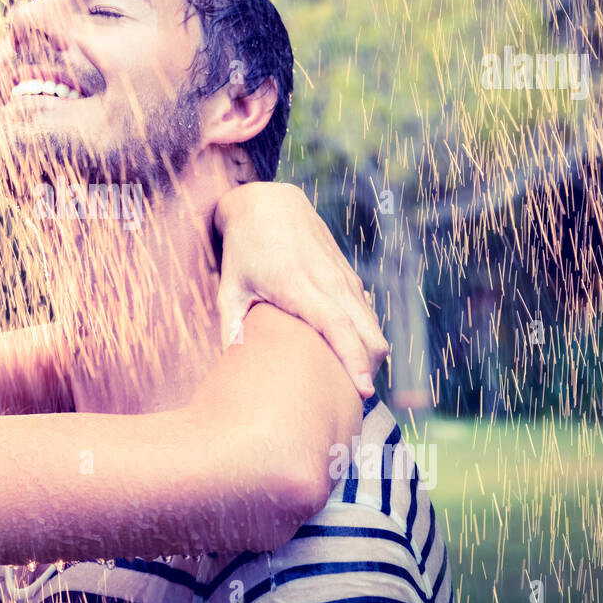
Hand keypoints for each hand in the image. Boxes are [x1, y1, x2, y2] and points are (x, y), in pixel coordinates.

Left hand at [214, 182, 388, 397]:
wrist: (268, 203)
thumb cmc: (244, 248)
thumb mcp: (229, 286)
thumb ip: (231, 324)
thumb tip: (232, 360)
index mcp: (297, 284)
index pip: (337, 326)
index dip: (354, 360)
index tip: (363, 390)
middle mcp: (328, 280)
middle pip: (369, 332)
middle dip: (371, 368)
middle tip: (354, 399)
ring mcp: (342, 276)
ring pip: (373, 324)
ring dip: (371, 355)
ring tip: (354, 385)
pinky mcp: (348, 274)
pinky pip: (367, 312)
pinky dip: (366, 337)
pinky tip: (352, 356)